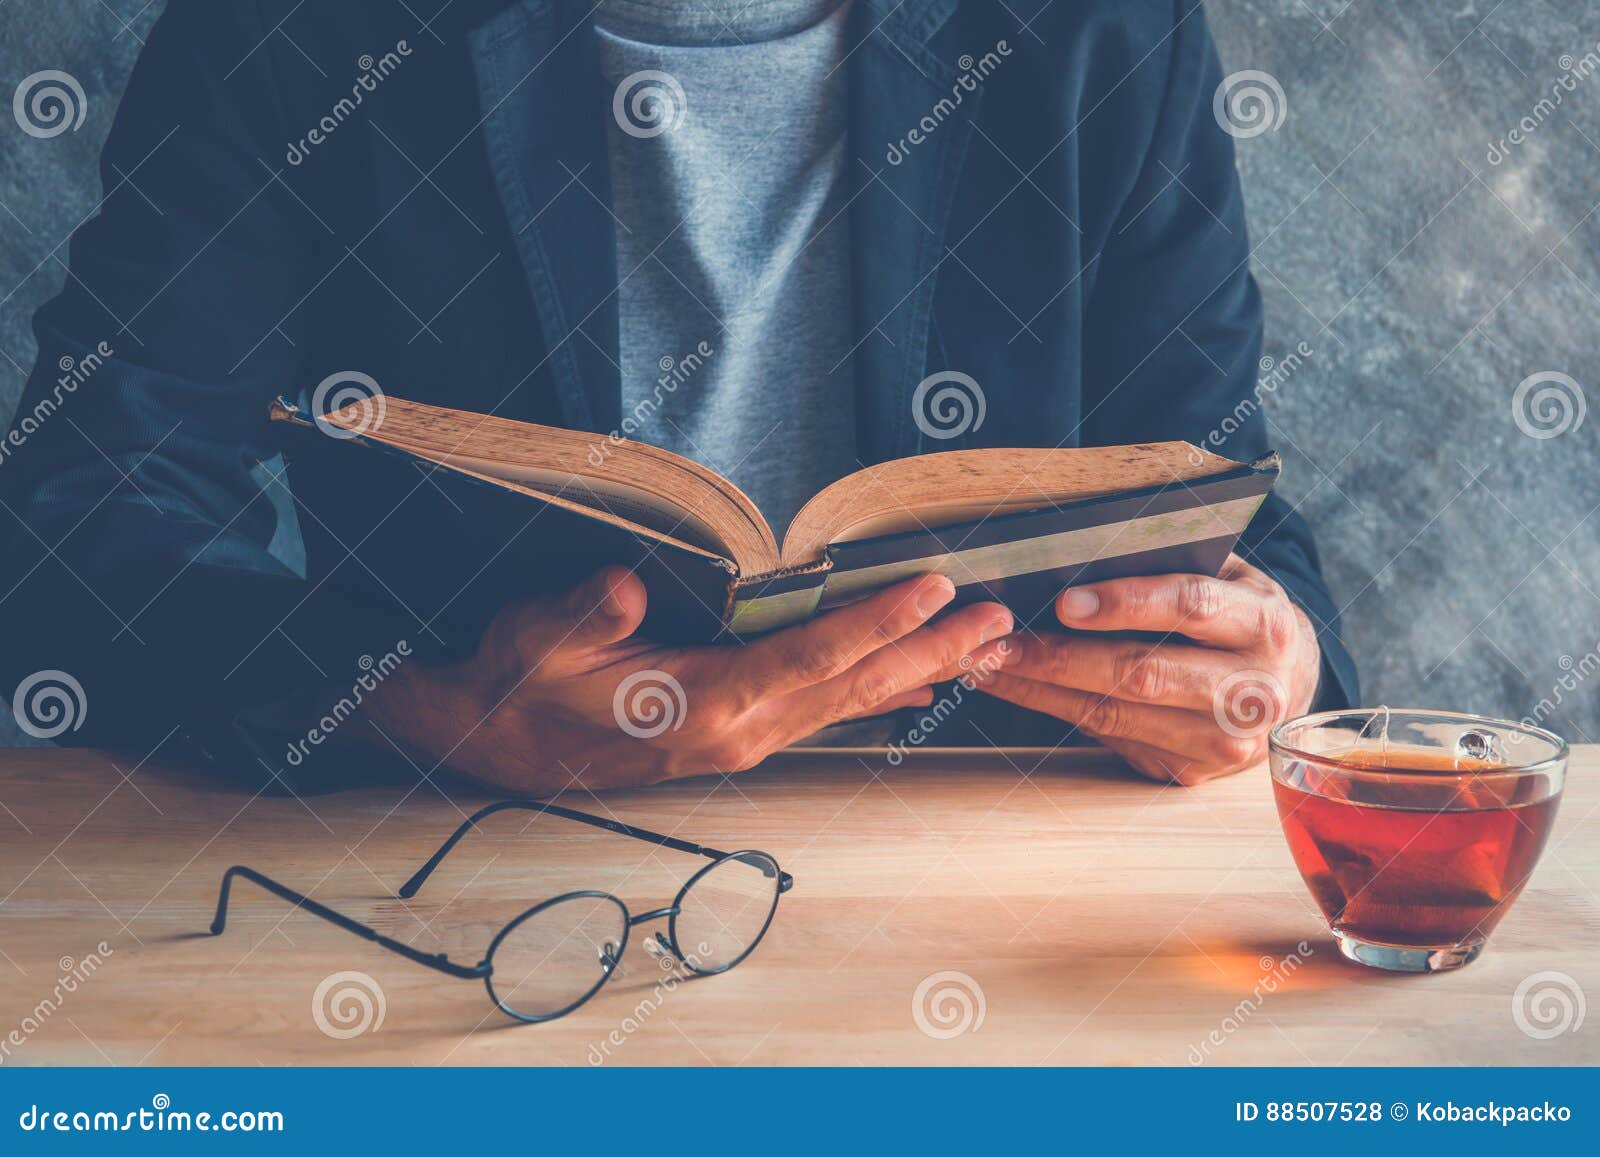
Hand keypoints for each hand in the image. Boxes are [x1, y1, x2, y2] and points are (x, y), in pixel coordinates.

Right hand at [361, 566, 1013, 795]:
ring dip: (917, 669)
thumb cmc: (518, 681)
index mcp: (700, 705)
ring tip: (982, 642)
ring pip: (848, 703)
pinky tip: (915, 681)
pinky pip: (825, 711)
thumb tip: (624, 586)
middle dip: (929, 649)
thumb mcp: (534, 638)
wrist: (493, 743)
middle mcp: (737, 733)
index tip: (934, 587)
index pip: (805, 657)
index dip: (874, 621)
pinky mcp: (738, 738)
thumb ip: (584, 614)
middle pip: (852, 686)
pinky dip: (876, 690)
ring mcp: (742, 742)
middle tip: (1000, 618)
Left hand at [974, 555, 1320, 784]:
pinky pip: (1112, 738)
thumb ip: (1172, 566)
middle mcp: (1253, 691)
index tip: (1065, 600)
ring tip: (990, 663)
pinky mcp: (1193, 772)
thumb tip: (1076, 555)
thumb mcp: (1226, 579)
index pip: (1192, 607)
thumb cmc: (1235, 616)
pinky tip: (1020, 688)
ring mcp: (1225, 742)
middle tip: (999, 640)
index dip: (1127, 602)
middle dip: (1061, 656)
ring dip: (1043, 688)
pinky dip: (1057, 711)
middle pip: (1143, 673)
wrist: (1285, 684)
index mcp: (1265, 625)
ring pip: (1118, 714)